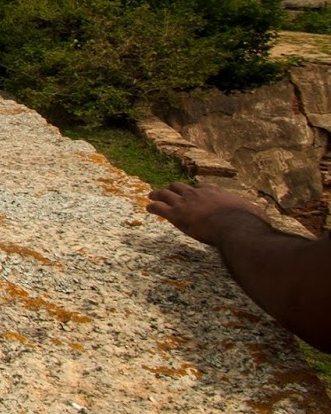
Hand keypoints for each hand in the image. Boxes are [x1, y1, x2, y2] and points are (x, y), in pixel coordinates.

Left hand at [146, 182, 268, 246]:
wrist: (235, 226)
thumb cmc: (249, 223)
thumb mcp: (256, 214)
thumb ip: (256, 215)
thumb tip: (266, 219)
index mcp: (217, 193)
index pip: (204, 187)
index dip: (197, 190)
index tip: (194, 191)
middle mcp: (200, 194)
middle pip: (182, 187)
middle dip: (174, 188)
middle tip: (169, 191)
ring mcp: (187, 203)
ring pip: (167, 193)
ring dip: (158, 194)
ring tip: (152, 194)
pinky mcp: (177, 214)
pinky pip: (160, 207)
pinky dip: (153, 206)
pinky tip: (148, 207)